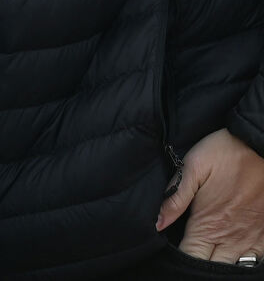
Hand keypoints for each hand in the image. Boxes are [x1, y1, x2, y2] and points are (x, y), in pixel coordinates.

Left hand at [156, 129, 263, 260]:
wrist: (258, 144)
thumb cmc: (223, 153)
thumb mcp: (191, 168)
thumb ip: (175, 199)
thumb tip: (157, 224)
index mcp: (208, 223)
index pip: (191, 256)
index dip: (180, 258)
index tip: (172, 252)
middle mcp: (231, 236)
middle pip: (212, 266)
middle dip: (199, 263)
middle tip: (192, 249)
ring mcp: (251, 237)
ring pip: (235, 265)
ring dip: (221, 262)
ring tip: (210, 252)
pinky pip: (256, 259)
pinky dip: (243, 259)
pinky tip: (233, 251)